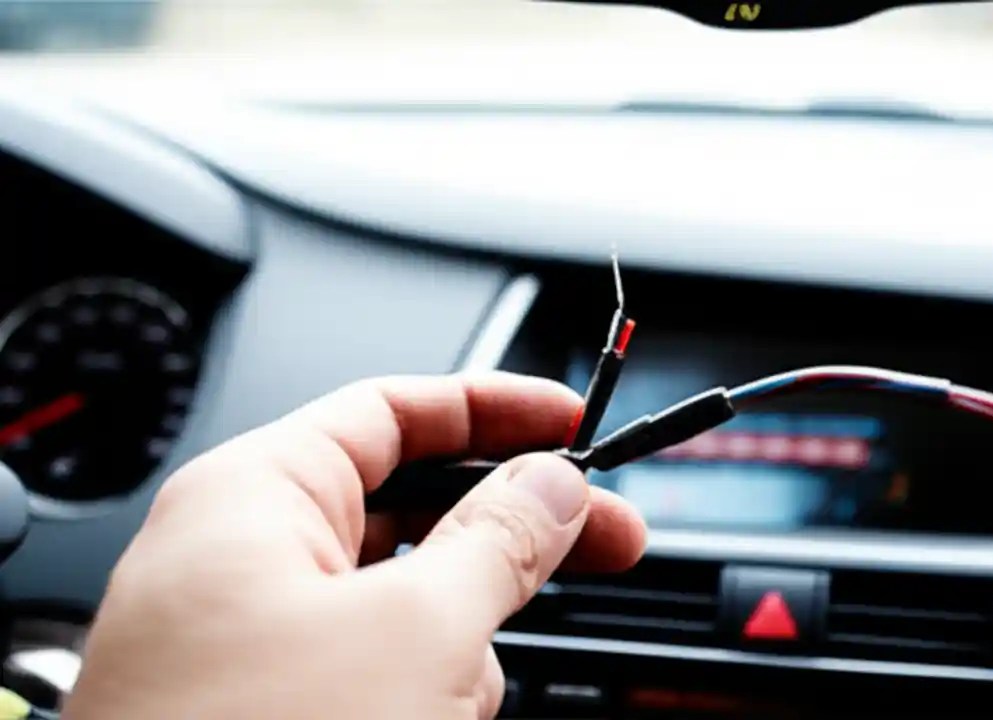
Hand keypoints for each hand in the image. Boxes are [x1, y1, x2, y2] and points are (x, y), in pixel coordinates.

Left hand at [61, 372, 646, 719]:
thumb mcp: (415, 634)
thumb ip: (499, 541)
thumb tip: (552, 482)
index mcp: (253, 498)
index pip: (393, 410)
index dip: (496, 410)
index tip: (574, 425)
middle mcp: (239, 560)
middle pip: (409, 508)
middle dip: (505, 537)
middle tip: (602, 538)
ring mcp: (246, 644)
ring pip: (399, 605)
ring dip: (458, 644)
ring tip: (450, 702)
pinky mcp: (260, 709)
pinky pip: (368, 671)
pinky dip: (417, 693)